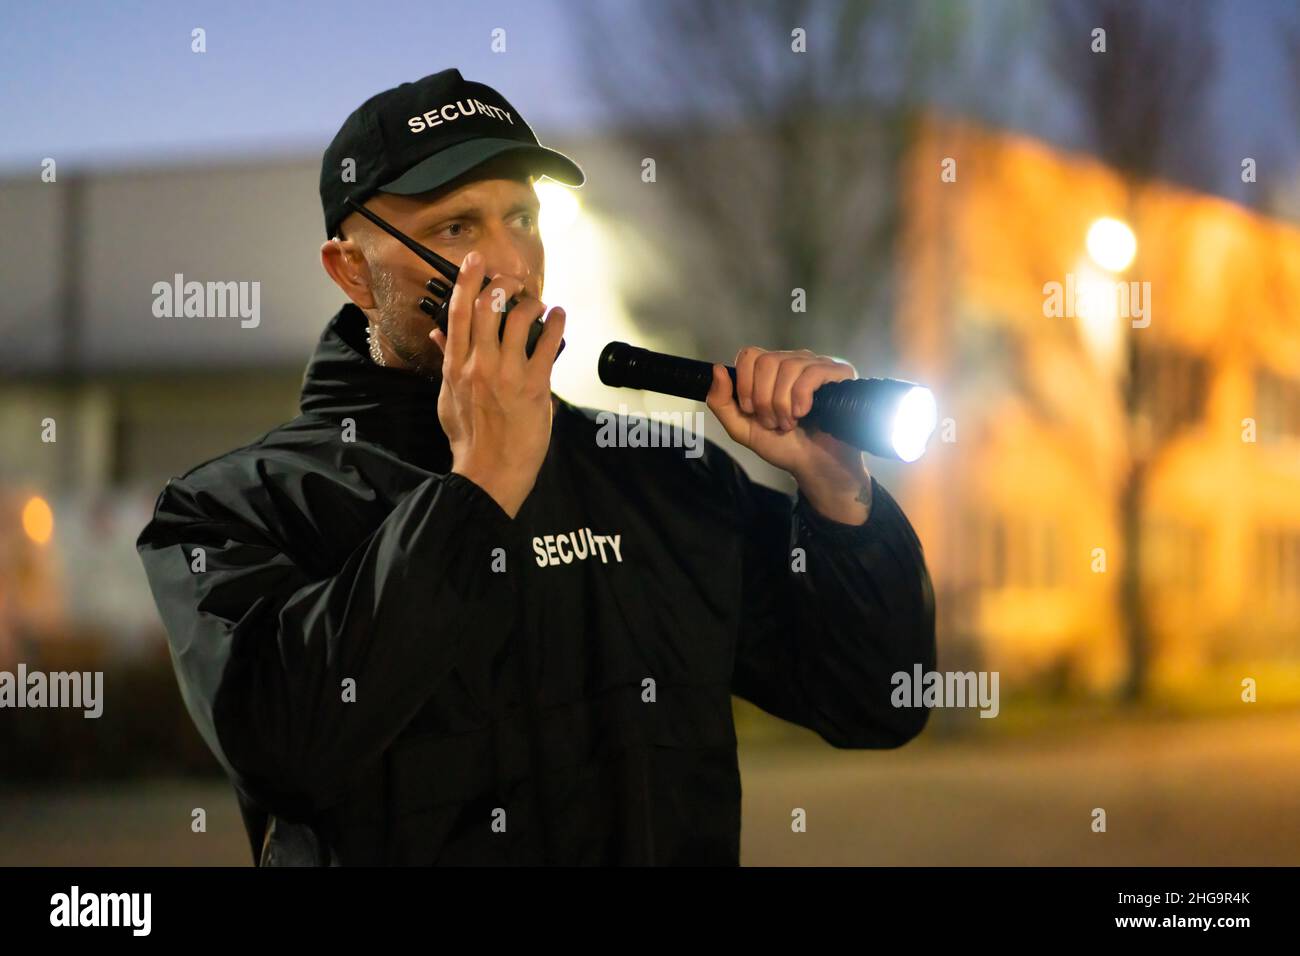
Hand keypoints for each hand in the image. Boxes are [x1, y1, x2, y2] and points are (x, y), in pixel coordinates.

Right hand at [430, 250, 564, 517]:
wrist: (488, 471)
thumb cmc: (469, 439)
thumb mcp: (448, 398)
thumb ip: (446, 360)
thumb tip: (438, 332)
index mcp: (456, 366)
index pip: (459, 313)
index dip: (467, 282)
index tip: (475, 261)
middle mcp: (479, 364)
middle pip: (489, 307)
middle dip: (503, 284)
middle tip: (513, 280)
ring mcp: (507, 374)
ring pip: (518, 319)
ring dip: (532, 302)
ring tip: (539, 303)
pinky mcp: (533, 386)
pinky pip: (547, 344)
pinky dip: (556, 324)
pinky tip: (559, 316)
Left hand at [706, 347, 871, 523]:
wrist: (814, 465)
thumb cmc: (783, 445)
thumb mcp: (742, 427)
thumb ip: (721, 401)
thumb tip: (717, 368)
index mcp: (772, 369)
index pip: (749, 355)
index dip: (745, 384)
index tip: (751, 410)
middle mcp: (794, 361)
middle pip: (766, 361)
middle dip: (764, 400)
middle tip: (773, 422)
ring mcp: (817, 364)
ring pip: (788, 367)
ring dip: (782, 404)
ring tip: (789, 423)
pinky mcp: (839, 373)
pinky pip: (812, 373)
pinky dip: (801, 397)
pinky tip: (803, 414)